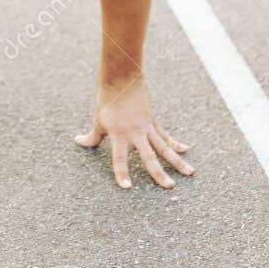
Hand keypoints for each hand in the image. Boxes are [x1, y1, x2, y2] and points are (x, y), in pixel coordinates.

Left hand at [76, 77, 194, 188]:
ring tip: (190, 173)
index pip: (119, 159)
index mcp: (118, 135)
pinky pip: (165, 136)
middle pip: (149, 157)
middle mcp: (135, 134)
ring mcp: (147, 128)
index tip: (126, 187)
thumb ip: (92, 137)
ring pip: (164, 148)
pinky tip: (185, 150)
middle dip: (159, 173)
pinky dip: (175, 143)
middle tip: (169, 187)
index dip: (121, 173)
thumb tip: (78, 142)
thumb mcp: (97, 121)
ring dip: (177, 161)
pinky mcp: (153, 122)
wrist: (122, 80)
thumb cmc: (107, 101)